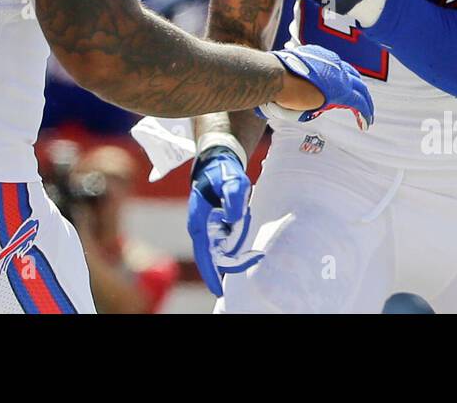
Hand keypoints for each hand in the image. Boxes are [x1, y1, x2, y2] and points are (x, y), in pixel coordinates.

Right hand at [187, 147, 262, 296]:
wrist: (216, 164)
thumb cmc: (222, 172)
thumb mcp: (233, 181)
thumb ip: (233, 198)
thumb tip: (233, 219)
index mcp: (199, 221)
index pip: (204, 254)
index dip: (211, 274)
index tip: (219, 292)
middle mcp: (201, 230)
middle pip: (217, 258)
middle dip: (236, 260)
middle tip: (257, 254)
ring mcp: (207, 231)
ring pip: (227, 248)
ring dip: (239, 237)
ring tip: (243, 209)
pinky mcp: (215, 229)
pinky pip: (230, 239)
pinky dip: (239, 232)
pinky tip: (241, 213)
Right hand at [269, 43, 373, 129]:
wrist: (276, 77)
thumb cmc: (274, 77)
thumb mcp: (286, 75)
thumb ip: (290, 82)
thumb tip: (280, 98)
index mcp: (319, 56)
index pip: (336, 68)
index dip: (340, 80)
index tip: (339, 89)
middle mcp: (332, 62)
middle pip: (352, 76)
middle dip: (356, 89)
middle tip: (359, 102)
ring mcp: (339, 76)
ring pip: (360, 89)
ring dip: (365, 103)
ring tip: (367, 115)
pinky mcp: (342, 91)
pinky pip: (360, 103)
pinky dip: (365, 113)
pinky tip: (366, 124)